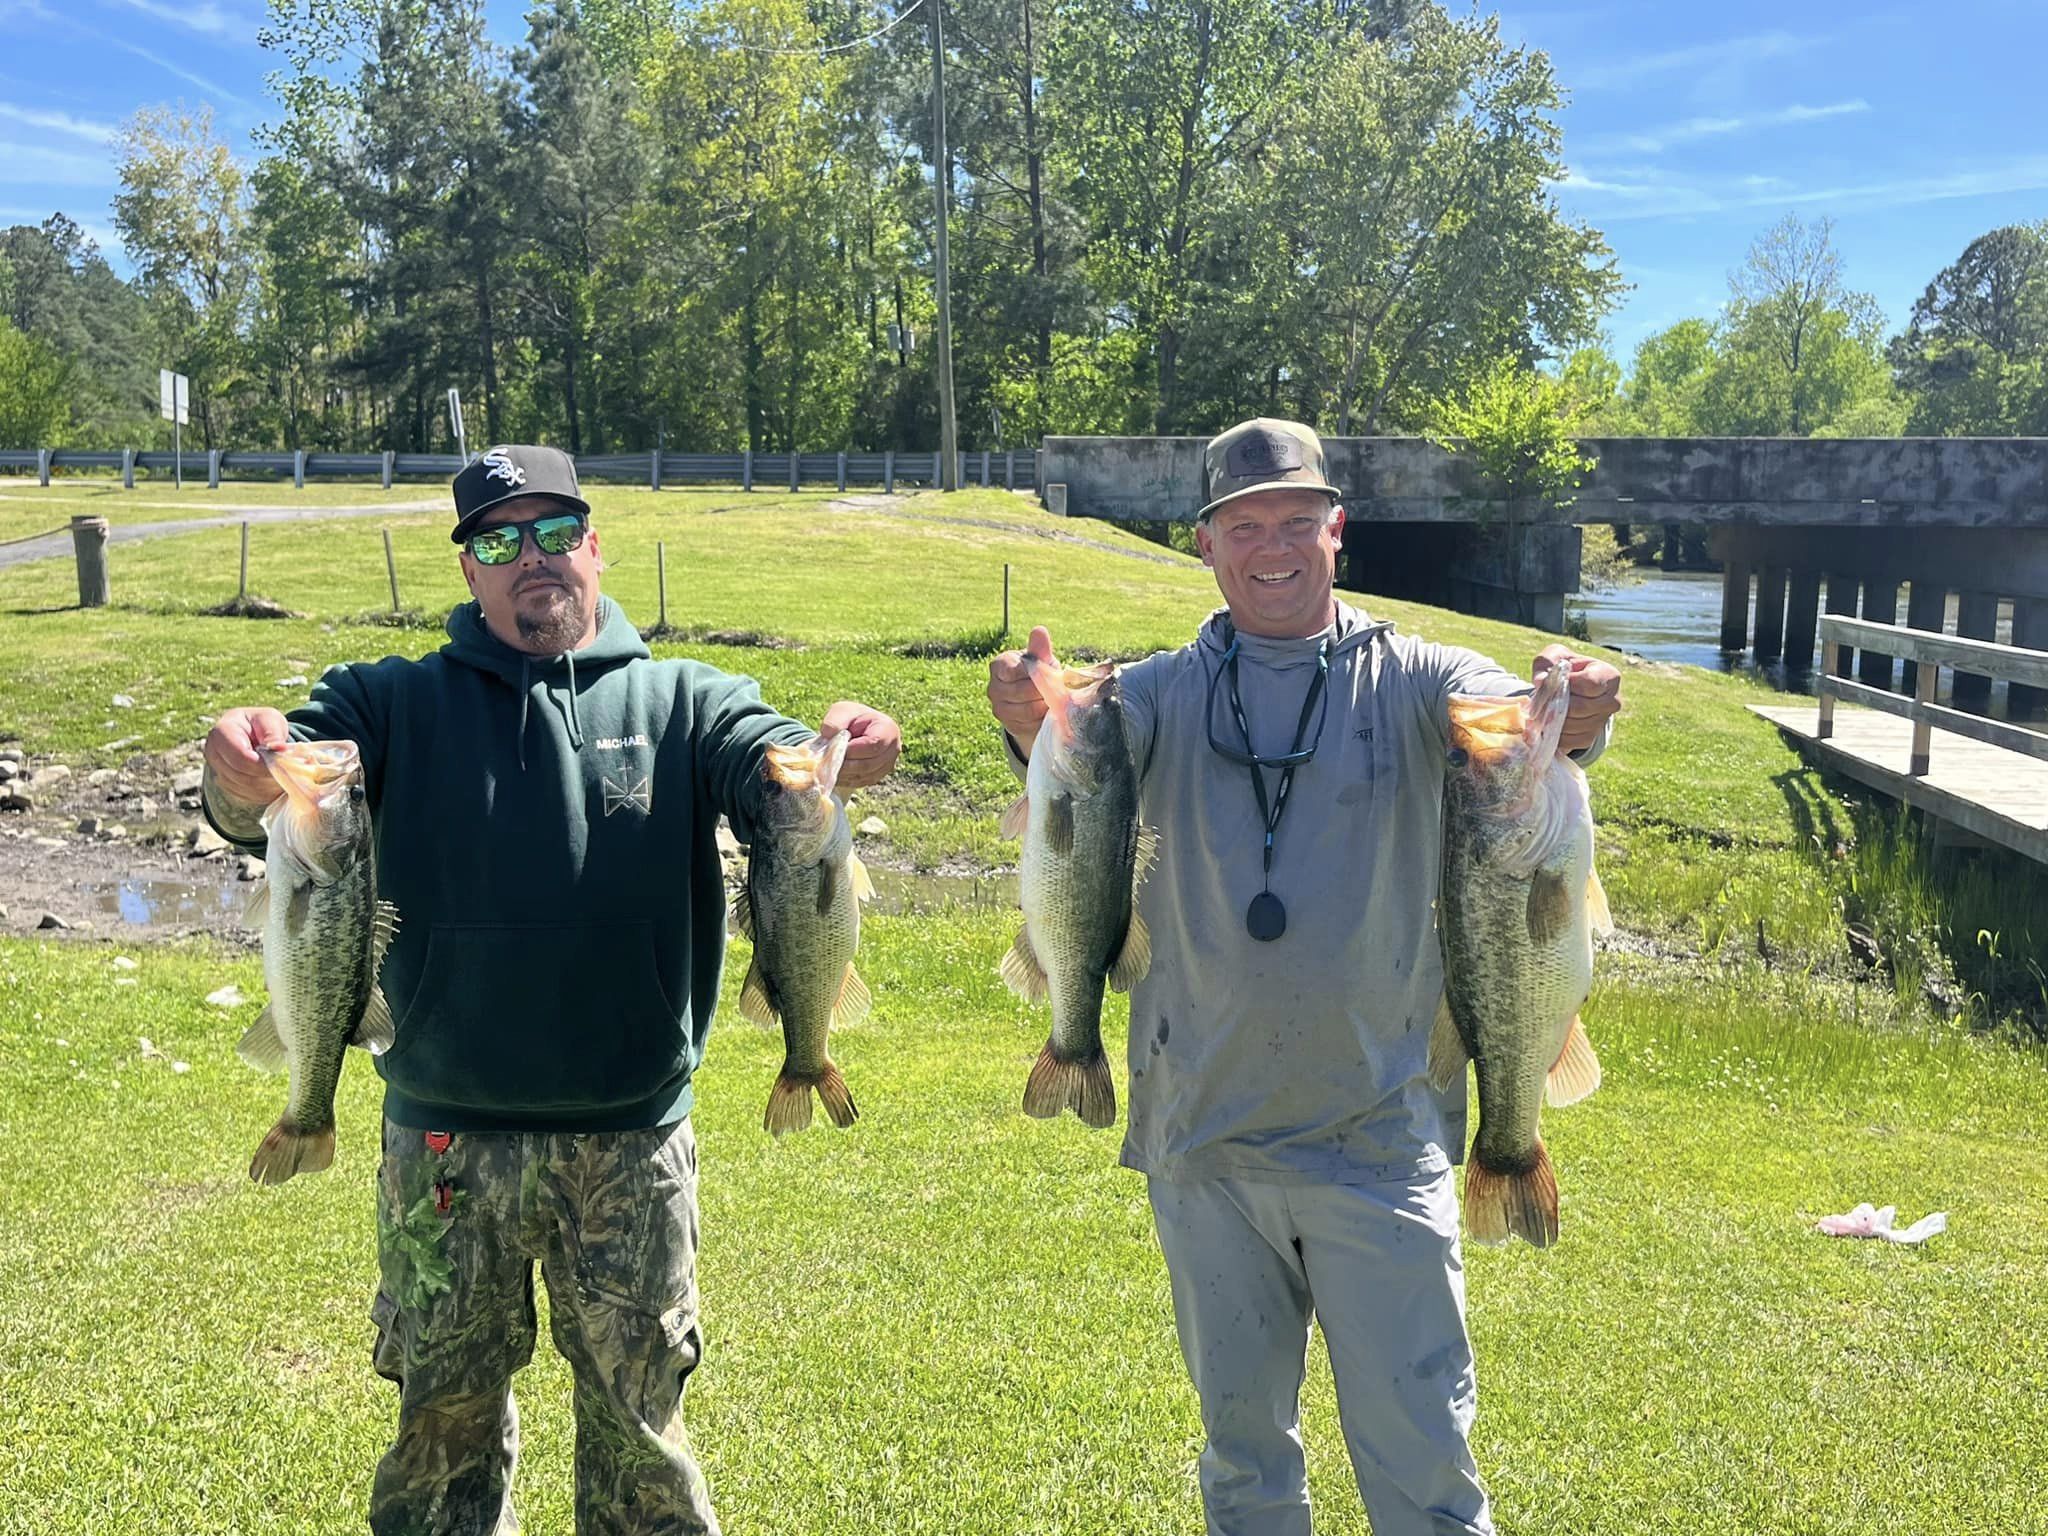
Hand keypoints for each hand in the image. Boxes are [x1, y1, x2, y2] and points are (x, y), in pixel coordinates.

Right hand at [203, 707, 290, 808]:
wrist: (252, 732)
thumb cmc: (261, 724)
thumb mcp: (270, 719)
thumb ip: (273, 733)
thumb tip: (280, 748)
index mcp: (221, 732)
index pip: (239, 756)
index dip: (261, 763)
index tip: (279, 763)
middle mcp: (213, 752)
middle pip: (240, 774)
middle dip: (265, 773)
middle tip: (285, 768)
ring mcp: (216, 769)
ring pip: (244, 786)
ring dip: (266, 783)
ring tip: (280, 771)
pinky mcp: (225, 783)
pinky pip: (245, 794)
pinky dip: (262, 790)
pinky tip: (271, 778)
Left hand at [819, 701, 900, 791]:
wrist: (856, 726)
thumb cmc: (849, 717)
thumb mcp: (841, 711)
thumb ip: (834, 722)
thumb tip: (828, 737)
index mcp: (888, 729)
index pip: (873, 745)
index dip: (853, 750)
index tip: (833, 748)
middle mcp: (893, 749)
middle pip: (869, 764)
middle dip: (845, 764)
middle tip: (824, 762)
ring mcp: (887, 765)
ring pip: (864, 776)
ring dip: (843, 774)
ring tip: (825, 767)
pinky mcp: (877, 776)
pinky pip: (861, 782)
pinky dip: (845, 780)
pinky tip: (832, 773)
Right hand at [987, 626, 1054, 750]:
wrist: (1035, 698)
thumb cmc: (1038, 672)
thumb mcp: (1040, 659)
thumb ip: (1038, 648)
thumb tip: (1039, 630)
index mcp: (999, 665)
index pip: (1012, 671)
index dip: (1032, 672)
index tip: (1046, 670)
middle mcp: (993, 687)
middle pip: (1021, 691)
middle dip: (1042, 689)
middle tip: (1055, 687)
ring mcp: (999, 708)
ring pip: (1027, 709)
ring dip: (1044, 704)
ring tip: (1051, 698)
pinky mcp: (1008, 725)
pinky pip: (1029, 724)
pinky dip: (1041, 718)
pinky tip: (1046, 711)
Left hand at [1534, 645, 1621, 755]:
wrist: (1572, 689)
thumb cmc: (1565, 668)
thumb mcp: (1556, 656)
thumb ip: (1547, 663)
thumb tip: (1540, 681)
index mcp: (1609, 675)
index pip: (1589, 684)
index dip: (1568, 684)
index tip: (1554, 680)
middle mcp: (1612, 700)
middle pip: (1580, 707)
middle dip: (1555, 704)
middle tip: (1538, 702)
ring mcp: (1602, 721)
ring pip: (1573, 725)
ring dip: (1552, 720)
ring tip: (1539, 711)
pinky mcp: (1590, 737)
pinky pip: (1569, 740)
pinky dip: (1553, 734)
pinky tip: (1546, 723)